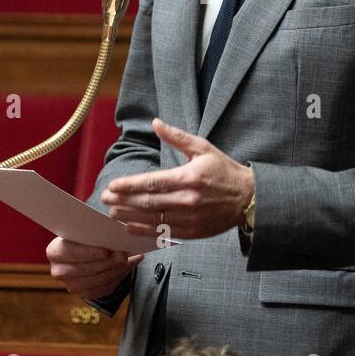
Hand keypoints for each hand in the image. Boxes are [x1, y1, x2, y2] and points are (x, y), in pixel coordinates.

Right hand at [46, 237, 142, 298]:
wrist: (82, 254)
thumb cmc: (83, 238)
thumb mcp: (84, 232)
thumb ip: (94, 232)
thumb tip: (114, 235)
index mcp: (54, 252)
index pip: (70, 252)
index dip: (89, 253)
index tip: (106, 252)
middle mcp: (59, 271)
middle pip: (86, 268)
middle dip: (108, 262)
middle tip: (123, 255)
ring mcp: (71, 285)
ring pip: (98, 279)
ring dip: (116, 269)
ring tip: (129, 259)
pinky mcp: (84, 294)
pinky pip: (104, 288)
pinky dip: (118, 277)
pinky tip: (127, 266)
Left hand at [101, 117, 254, 239]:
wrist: (248, 198)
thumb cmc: (224, 170)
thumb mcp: (203, 148)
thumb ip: (177, 137)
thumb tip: (156, 123)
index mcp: (189, 177)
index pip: (152, 182)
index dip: (130, 185)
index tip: (114, 185)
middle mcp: (187, 200)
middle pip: (148, 202)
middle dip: (124, 200)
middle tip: (106, 198)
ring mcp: (190, 218)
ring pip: (153, 219)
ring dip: (129, 216)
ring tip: (113, 212)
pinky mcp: (192, 232)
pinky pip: (163, 232)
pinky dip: (144, 231)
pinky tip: (130, 227)